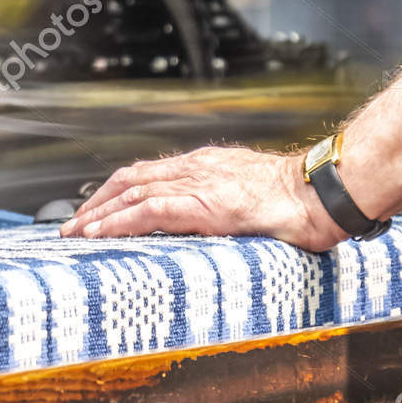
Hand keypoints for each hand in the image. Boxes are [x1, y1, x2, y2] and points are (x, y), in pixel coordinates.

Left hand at [58, 145, 346, 251]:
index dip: (119, 191)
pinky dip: (116, 222)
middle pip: (132, 179)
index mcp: (209, 167)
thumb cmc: (305, 202)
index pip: (151, 174)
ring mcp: (199, 184)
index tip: (98, 209)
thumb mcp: (257, 199)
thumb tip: (219, 227)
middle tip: (73, 225)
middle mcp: (198, 169)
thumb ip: (231, 207)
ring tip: (74, 233)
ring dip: (98, 214)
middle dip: (98, 202)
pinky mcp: (203, 204)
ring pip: (132, 193)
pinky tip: (97, 235)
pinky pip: (147, 211)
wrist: (328, 192)